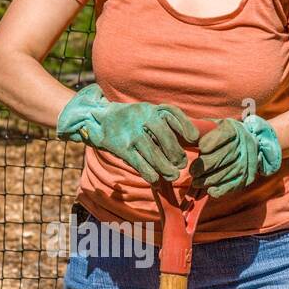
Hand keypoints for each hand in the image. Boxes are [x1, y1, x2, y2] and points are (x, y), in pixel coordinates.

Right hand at [56, 84, 198, 183]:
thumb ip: (160, 122)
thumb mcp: (143, 112)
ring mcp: (131, 133)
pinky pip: (139, 163)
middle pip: (166, 137)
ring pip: (154, 153)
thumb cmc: (125, 118)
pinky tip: (155, 180)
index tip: (194, 138)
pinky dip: (149, 173)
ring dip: (165, 167)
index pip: (173, 114)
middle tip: (181, 164)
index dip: (185, 126)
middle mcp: (142, 118)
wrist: (94, 117)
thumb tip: (184, 140)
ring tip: (172, 175)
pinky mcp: (121, 147)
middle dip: (176, 153)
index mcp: (150, 108)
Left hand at [191, 115, 281, 197]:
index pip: (222, 136)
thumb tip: (183, 138)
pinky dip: (222, 189)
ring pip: (228, 172)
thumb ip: (200, 131)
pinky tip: (210, 191)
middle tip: (193, 172)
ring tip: (196, 182)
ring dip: (209, 180)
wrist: (244, 144)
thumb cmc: (219, 135)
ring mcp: (248, 161)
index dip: (209, 144)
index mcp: (234, 129)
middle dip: (205, 166)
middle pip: (224, 157)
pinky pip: (235, 184)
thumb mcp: (212, 126)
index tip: (199, 149)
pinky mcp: (248, 175)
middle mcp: (245, 144)